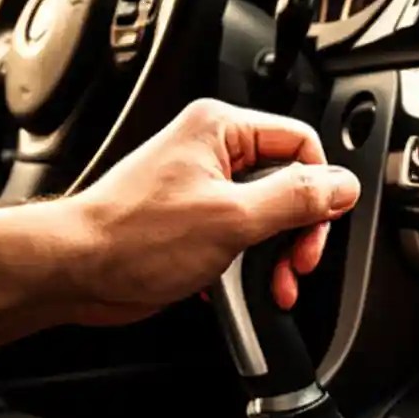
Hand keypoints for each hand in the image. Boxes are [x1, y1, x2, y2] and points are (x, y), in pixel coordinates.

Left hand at [59, 99, 360, 324]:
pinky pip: (242, 239)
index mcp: (221, 129)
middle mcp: (212, 151)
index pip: (301, 143)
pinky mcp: (193, 223)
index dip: (319, 188)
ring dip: (276, 257)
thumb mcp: (233, 218)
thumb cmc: (132, 237)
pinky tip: (238, 288)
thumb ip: (296, 199)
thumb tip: (342, 185)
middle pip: (289, 183)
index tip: (321, 226)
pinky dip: (248, 267)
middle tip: (298, 262)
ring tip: (274, 286)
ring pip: (268, 217)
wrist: (76, 271)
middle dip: (298, 231)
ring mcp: (202, 188)